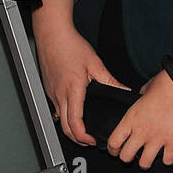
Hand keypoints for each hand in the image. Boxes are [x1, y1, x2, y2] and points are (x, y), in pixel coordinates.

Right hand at [31, 0, 128, 147]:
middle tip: (90, 140)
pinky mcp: (48, 87)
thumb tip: (125, 91)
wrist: (51, 32)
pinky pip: (55, 107)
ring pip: (59, 118)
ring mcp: (51, 91)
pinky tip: (74, 109)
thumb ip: (110, 81)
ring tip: (84, 128)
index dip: (84, 137)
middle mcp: (59, 93)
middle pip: (64, 127)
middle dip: (77, 139)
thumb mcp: (95, 63)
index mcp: (72, 90)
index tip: (93, 140)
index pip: (75, 123)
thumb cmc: (69, 44)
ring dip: (70, 128)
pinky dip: (64, 115)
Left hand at [106, 69, 172, 168]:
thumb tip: (140, 97)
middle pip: (126, 157)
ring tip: (147, 159)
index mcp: (131, 118)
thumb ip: (139, 98)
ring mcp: (157, 139)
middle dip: (126, 158)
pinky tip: (167, 154)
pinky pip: (168, 160)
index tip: (114, 150)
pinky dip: (167, 159)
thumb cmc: (164, 84)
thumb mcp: (144, 89)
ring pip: (145, 163)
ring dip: (145, 162)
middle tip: (130, 156)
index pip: (114, 141)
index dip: (112, 148)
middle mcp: (141, 131)